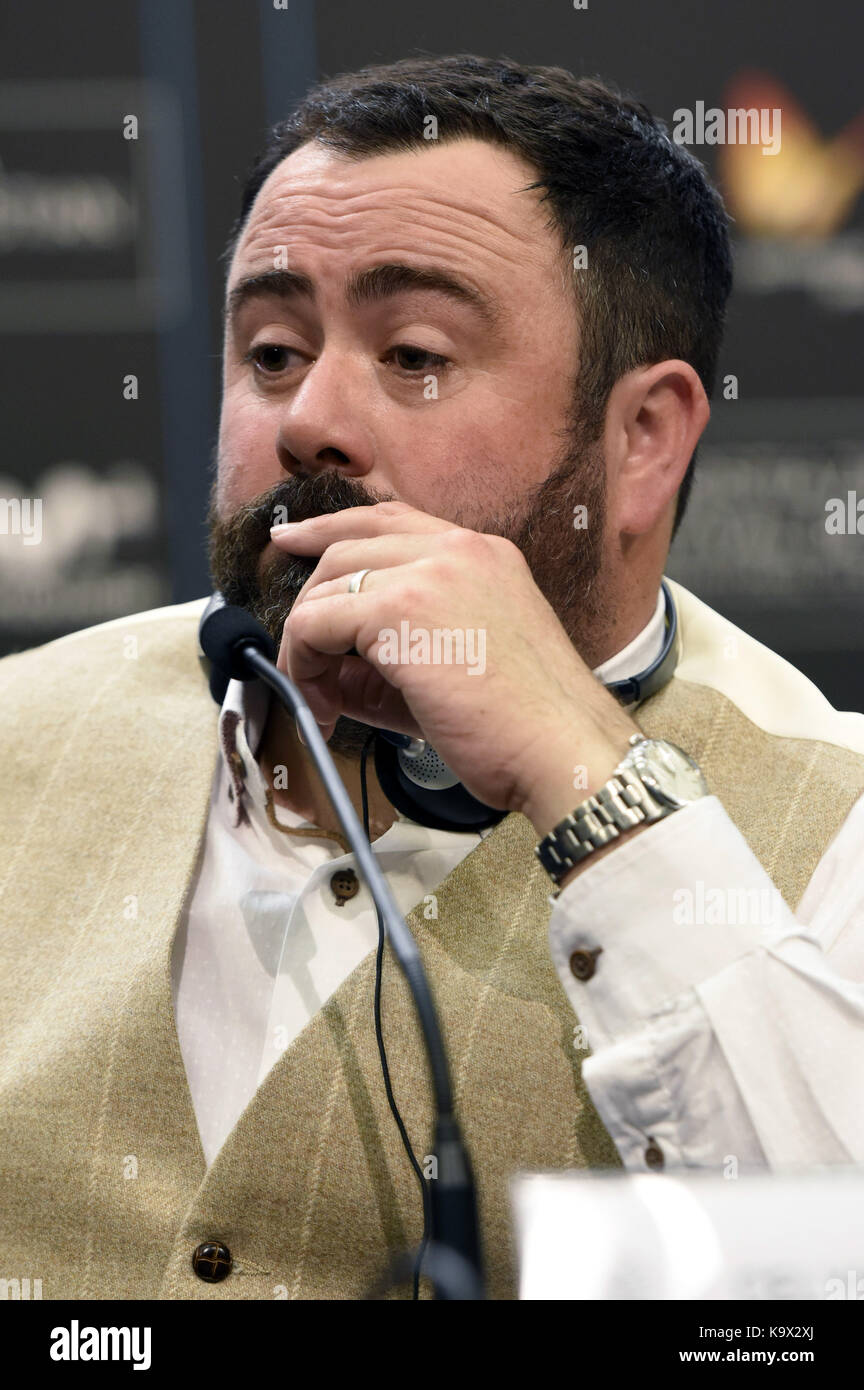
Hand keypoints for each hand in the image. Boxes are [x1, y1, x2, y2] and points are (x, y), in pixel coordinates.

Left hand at [269, 501, 638, 827]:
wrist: (562, 748)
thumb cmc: (524, 725)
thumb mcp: (456, 667)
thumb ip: (392, 654)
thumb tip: (327, 669)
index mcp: (482, 554)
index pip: (391, 520)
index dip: (333, 529)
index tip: (295, 544)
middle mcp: (457, 549)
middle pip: (348, 545)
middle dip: (307, 595)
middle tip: (296, 654)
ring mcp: (429, 573)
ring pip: (326, 584)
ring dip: (305, 641)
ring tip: (316, 696)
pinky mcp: (399, 609)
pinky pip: (315, 623)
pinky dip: (303, 663)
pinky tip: (321, 706)